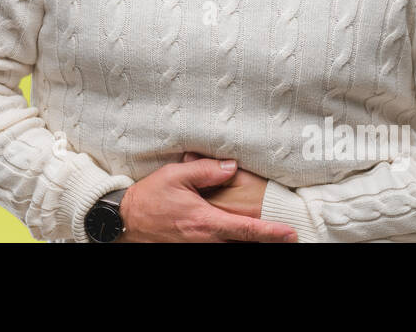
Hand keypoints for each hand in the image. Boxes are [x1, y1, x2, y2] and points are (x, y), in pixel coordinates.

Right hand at [116, 157, 297, 242]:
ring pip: (231, 247)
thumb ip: (206, 171)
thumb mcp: (176, 175)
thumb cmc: (149, 197)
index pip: (246, 229)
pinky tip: (236, 235)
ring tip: (263, 234)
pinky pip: (217, 247)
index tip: (290, 233)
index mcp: (205, 221)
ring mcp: (198, 248)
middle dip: (264, 240)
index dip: (271, 232)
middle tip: (284, 235)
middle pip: (243, 244)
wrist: (126, 220)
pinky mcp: (191, 249)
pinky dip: (230, 241)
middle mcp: (205, 240)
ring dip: (247, 241)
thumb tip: (232, 167)